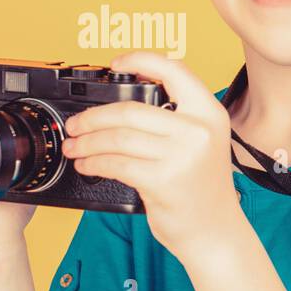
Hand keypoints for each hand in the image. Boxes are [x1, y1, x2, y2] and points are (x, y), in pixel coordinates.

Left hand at [60, 52, 243, 260]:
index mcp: (209, 112)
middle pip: (131, 109)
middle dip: (94, 117)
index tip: (116, 64)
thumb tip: (122, 103)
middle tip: (76, 124)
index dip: (141, 59)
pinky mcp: (164, 181)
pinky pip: (117, 164)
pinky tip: (87, 165)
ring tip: (75, 147)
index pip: (174, 71)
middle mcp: (199, 130)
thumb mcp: (201, 142)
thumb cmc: (201, 187)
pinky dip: (94, 163)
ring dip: (88, 142)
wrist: (215, 231)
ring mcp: (182, 155)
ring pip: (119, 138)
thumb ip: (175, 119)